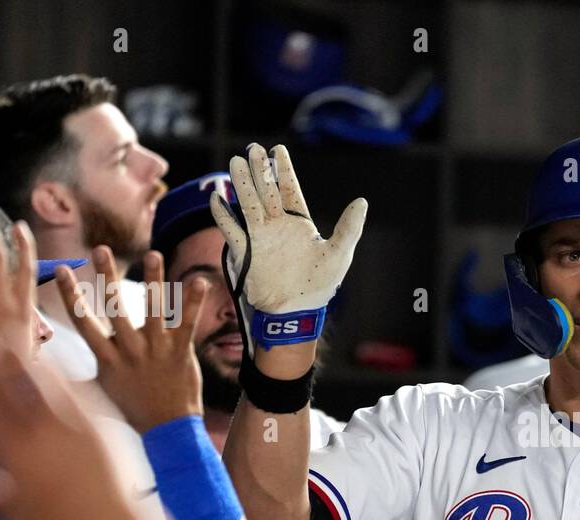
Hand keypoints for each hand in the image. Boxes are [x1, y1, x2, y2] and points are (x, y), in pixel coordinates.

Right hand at [0, 323, 134, 519]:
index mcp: (13, 452)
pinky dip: (59, 371)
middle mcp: (40, 432)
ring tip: (10, 341)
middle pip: (9, 384)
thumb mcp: (16, 517)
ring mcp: (73, 423)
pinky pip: (76, 387)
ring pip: (42, 380)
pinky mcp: (101, 422)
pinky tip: (53, 360)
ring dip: (23, 358)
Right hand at [55, 246, 208, 433]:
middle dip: (107, 277)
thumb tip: (45, 372)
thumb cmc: (132, 410)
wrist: (168, 429)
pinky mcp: (180, 352)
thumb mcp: (99, 394)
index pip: (83, 321)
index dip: (70, 295)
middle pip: (115, 308)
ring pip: (152, 310)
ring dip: (154, 281)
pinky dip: (193, 303)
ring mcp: (156, 350)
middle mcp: (129, 350)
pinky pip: (187, 323)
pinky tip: (199, 281)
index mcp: (106, 358)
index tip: (61, 269)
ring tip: (154, 254)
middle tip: (100, 249)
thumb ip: (75, 378)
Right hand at [211, 143, 366, 378]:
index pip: (289, 189)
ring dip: (241, 184)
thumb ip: (349, 227)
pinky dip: (223, 215)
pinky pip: (231, 230)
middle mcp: (277, 226)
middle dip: (259, 170)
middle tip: (252, 149)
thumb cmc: (319, 285)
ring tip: (235, 162)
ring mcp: (260, 237)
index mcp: (299, 224)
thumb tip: (362, 201)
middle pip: (265, 191)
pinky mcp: (245, 252)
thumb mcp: (339, 254)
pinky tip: (217, 199)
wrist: (295, 311)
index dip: (283, 169)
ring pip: (248, 204)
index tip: (278, 149)